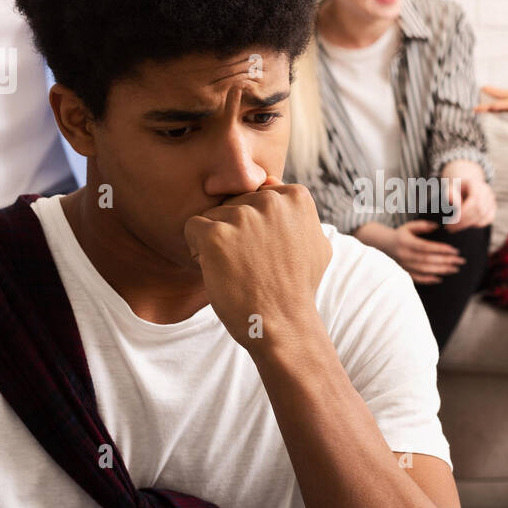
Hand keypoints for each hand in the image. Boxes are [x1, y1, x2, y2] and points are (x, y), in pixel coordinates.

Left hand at [182, 175, 332, 348]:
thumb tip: (271, 182)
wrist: (284, 324)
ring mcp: (243, 216)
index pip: (256, 195)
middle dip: (235, 231)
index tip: (265, 251)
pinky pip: (192, 228)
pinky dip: (198, 249)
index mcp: (296, 196)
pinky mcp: (217, 235)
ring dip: (218, 242)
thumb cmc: (297, 287)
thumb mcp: (316, 242)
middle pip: (234, 204)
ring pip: (213, 216)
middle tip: (250, 263)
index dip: (255, 225)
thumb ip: (296, 211)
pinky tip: (216, 269)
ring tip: (236, 269)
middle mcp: (271, 200)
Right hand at [383, 219, 465, 284]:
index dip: (441, 249)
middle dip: (446, 261)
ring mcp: (404, 265)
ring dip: (441, 270)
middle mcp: (405, 255)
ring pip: (425, 270)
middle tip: (460, 261)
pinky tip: (440, 278)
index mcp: (407, 243)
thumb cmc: (400, 234)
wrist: (383, 245)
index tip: (455, 250)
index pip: (427, 247)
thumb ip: (422, 225)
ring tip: (455, 269)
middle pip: (428, 260)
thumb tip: (437, 226)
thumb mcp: (409, 226)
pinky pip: (417, 278)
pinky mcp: (404, 272)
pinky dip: (428, 280)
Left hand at [439, 160, 496, 230]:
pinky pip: (488, 219)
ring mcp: (491, 200)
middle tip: (450, 228)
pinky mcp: (493, 208)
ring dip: (468, 224)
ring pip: (484, 216)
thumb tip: (456, 205)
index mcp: (476, 184)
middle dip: (464, 221)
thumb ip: (450, 194)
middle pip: (480, 210)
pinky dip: (476, 224)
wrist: (465, 186)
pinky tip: (465, 224)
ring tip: (455, 227)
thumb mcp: (449, 188)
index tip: (451, 221)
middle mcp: (486, 191)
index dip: (464, 213)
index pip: (474, 201)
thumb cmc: (456, 188)